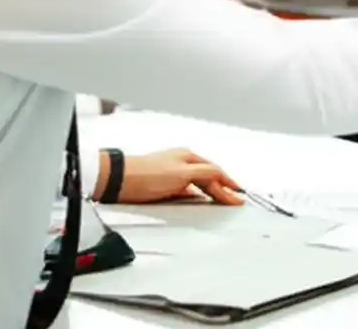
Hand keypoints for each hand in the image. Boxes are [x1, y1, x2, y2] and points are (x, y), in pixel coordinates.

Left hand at [96, 148, 244, 205]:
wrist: (118, 180)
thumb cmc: (146, 174)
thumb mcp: (182, 173)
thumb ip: (204, 174)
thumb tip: (222, 177)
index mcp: (188, 157)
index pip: (215, 171)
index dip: (229, 183)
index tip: (239, 194)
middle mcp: (182, 163)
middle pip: (208, 176)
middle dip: (223, 187)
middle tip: (235, 200)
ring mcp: (172, 173)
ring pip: (199, 182)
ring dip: (212, 190)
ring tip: (223, 199)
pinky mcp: (163, 184)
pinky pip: (188, 188)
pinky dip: (198, 193)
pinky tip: (199, 199)